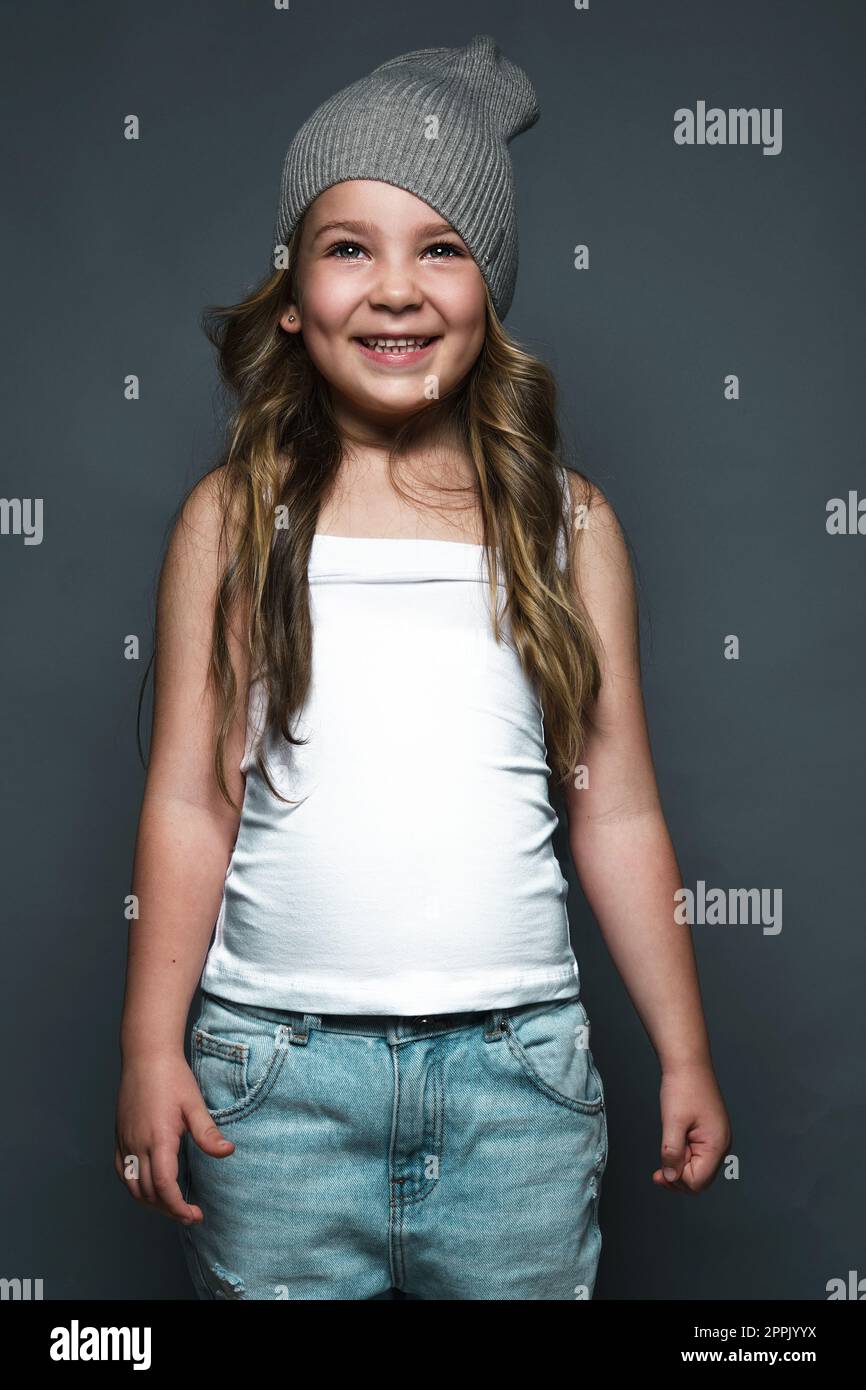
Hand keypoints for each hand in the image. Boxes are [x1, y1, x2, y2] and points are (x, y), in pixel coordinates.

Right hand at [114, 1051, 235, 1223]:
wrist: (146, 1056)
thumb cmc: (173, 1077)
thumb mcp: (195, 1104)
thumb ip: (208, 1133)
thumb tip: (228, 1152)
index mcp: (158, 1139)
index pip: (164, 1187)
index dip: (178, 1208)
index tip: (194, 1214)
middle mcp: (137, 1145)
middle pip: (148, 1193)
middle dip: (168, 1210)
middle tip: (189, 1214)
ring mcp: (125, 1141)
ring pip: (132, 1186)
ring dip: (151, 1202)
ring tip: (172, 1205)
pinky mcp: (120, 1136)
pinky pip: (122, 1172)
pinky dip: (135, 1187)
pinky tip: (149, 1188)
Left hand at [653, 1058, 730, 1192]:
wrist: (688, 1062)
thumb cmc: (683, 1087)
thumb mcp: (673, 1122)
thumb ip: (672, 1152)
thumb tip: (671, 1176)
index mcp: (716, 1144)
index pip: (698, 1182)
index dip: (677, 1180)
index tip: (659, 1173)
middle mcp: (722, 1145)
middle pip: (701, 1179)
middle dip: (679, 1178)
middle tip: (657, 1171)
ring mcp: (717, 1138)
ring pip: (699, 1168)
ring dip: (681, 1167)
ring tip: (665, 1156)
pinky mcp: (710, 1132)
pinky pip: (699, 1155)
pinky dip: (684, 1157)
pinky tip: (672, 1149)